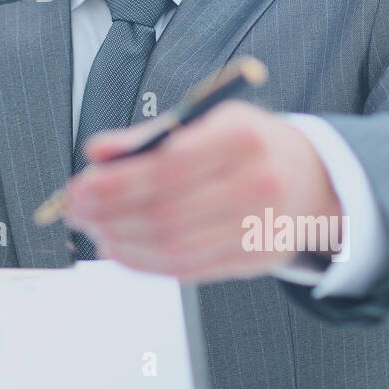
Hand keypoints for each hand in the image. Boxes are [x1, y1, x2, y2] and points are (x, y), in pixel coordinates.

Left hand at [63, 101, 340, 282]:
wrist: (314, 179)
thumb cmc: (250, 144)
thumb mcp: (207, 119)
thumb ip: (149, 136)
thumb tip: (98, 152)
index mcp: (243, 138)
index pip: (169, 166)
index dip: (117, 183)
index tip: (80, 185)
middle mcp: (257, 185)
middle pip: (167, 212)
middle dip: (109, 215)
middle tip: (75, 210)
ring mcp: (258, 228)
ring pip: (173, 247)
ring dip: (120, 241)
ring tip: (92, 228)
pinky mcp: (254, 260)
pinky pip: (187, 269)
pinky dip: (144, 262)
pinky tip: (118, 249)